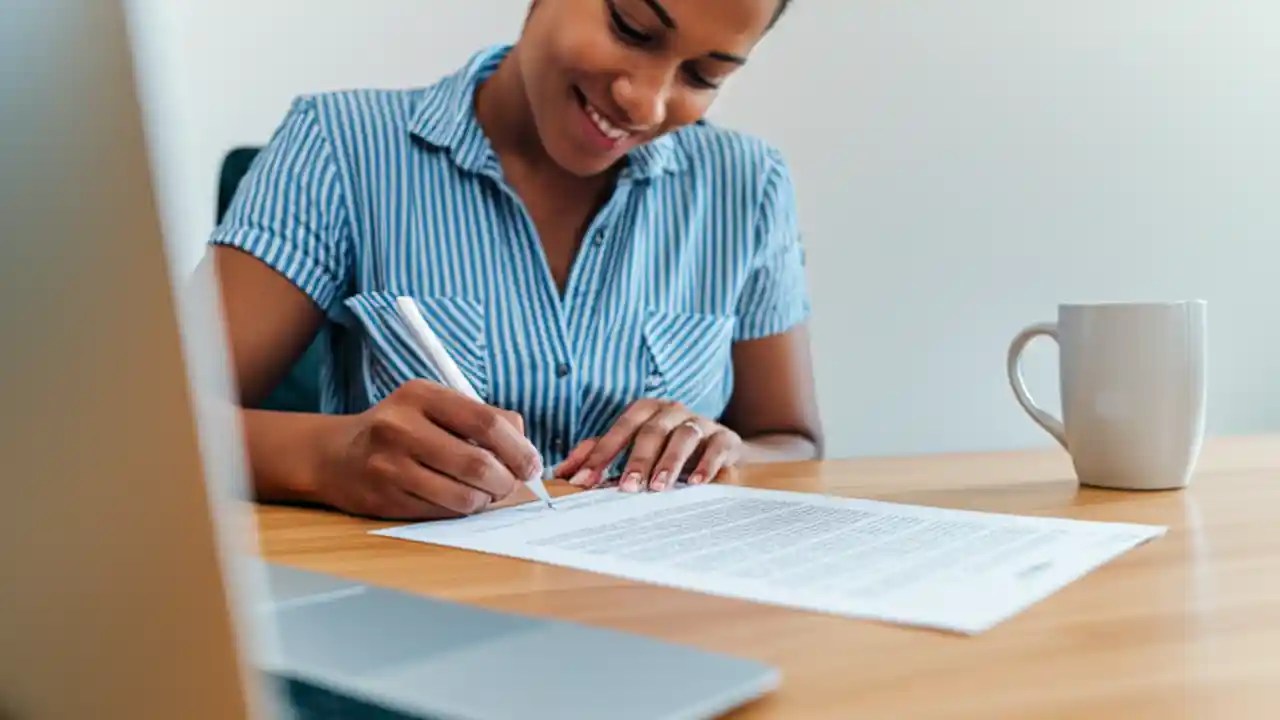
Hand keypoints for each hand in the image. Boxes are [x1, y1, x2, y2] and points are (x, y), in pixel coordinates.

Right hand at [317, 380, 541, 518]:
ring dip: (484, 499)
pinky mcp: (384, 497)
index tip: (531, 465)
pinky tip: (456, 499)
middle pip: (478, 463)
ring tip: (483, 493)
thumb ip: (484, 419)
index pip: (487, 422)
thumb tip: (527, 452)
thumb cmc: (403, 429)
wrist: (337, 455)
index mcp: (421, 394)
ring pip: (463, 495)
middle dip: (505, 481)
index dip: (518, 449)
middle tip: (509, 485)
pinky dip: (460, 510)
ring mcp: (389, 464)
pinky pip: (442, 513)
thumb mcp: (436, 407)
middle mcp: (400, 426)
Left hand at [554, 399, 742, 492]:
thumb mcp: (632, 448)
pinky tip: (695, 484)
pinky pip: (716, 447)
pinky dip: (706, 465)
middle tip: (626, 488)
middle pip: (651, 431)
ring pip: (683, 437)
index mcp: (646, 410)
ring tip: (658, 487)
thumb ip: (599, 454)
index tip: (584, 481)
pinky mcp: (725, 438)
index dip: (601, 454)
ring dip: (669, 462)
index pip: (620, 428)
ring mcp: (700, 422)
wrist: (720, 448)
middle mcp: (672, 411)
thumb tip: (563, 473)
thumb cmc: (666, 448)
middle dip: (636, 461)